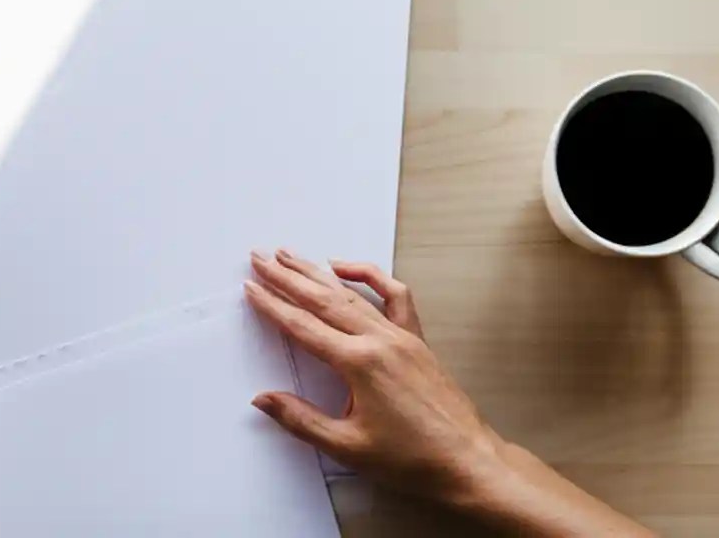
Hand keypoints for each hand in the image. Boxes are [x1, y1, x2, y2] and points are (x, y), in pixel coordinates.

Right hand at [245, 249, 498, 497]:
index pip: (303, 327)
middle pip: (323, 300)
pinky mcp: (417, 340)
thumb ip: (301, 419)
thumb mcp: (347, 446)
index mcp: (359, 363)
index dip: (273, 306)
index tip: (251, 287)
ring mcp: (401, 336)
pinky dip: (370, 276)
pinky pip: (393, 296)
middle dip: (287, 277)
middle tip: (260, 258)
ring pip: (351, 294)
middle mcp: (379, 340)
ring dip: (317, 273)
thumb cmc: (411, 459)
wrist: (467, 462)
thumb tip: (263, 399)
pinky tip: (348, 267)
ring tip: (292, 256)